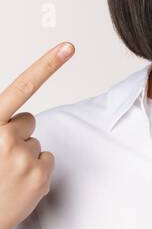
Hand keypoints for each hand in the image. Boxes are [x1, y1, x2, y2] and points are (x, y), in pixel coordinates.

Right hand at [0, 43, 73, 228]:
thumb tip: (18, 118)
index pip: (21, 88)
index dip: (46, 64)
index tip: (69, 45)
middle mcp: (3, 136)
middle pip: (29, 120)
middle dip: (17, 133)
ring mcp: (23, 156)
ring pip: (36, 142)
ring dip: (23, 154)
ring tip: (3, 173)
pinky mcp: (39, 175)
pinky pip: (46, 159)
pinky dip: (35, 170)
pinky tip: (16, 183)